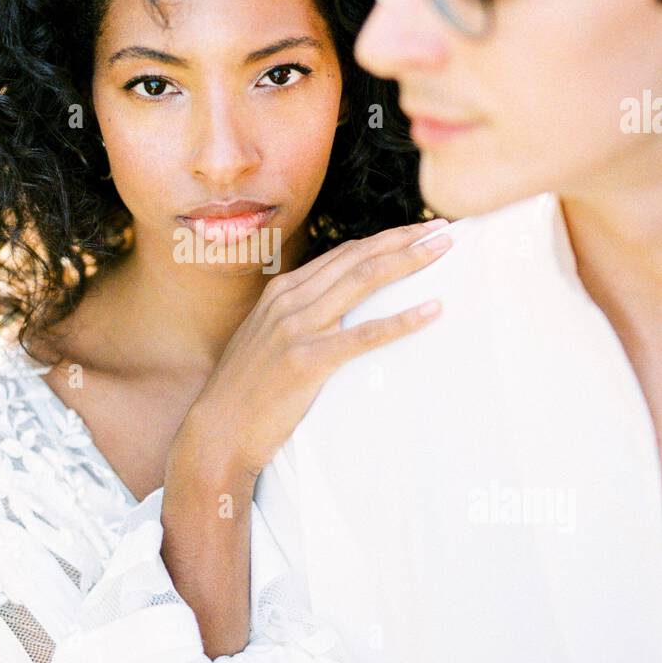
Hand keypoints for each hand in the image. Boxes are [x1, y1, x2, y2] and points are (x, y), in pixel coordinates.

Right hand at [187, 218, 450, 483]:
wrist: (217, 433)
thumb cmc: (244, 393)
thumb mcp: (263, 341)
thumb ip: (292, 320)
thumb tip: (330, 314)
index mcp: (280, 292)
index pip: (341, 254)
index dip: (382, 239)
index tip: (415, 231)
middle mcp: (288, 301)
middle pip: (357, 258)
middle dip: (403, 239)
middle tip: (442, 229)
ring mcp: (296, 329)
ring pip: (363, 282)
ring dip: (408, 261)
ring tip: (444, 250)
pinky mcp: (307, 361)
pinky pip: (365, 335)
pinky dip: (402, 320)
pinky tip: (432, 310)